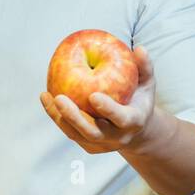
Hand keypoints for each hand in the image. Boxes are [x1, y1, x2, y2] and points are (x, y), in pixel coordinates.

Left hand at [40, 46, 157, 154]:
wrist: (136, 129)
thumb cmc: (139, 99)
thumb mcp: (147, 83)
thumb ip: (144, 67)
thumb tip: (139, 49)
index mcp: (133, 122)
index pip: (121, 118)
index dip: (108, 109)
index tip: (93, 96)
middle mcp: (117, 137)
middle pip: (93, 132)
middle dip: (75, 118)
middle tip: (59, 99)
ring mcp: (102, 144)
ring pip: (77, 135)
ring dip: (59, 117)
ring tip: (46, 97)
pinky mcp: (88, 146)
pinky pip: (69, 132)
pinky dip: (57, 117)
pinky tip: (47, 99)